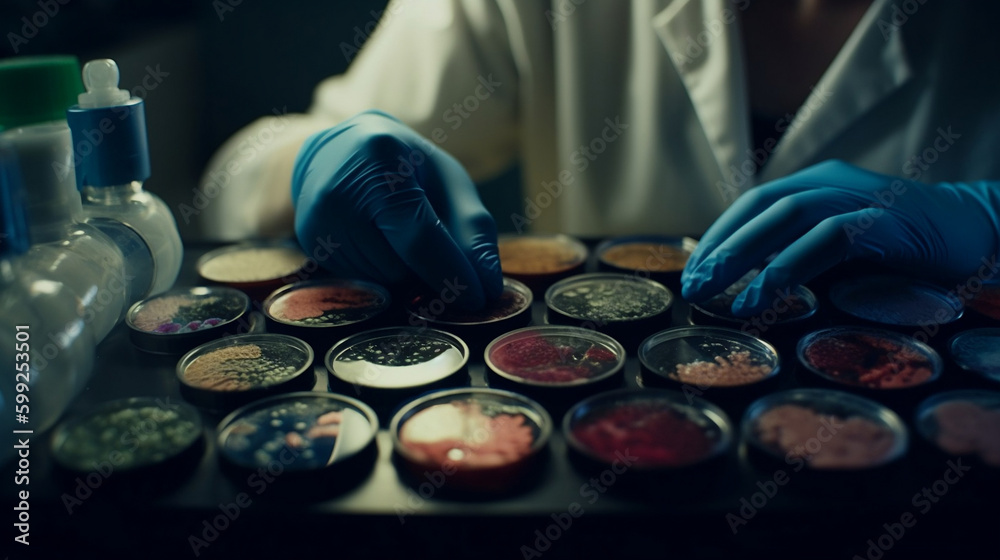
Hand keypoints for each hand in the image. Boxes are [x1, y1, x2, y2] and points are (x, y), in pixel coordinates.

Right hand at [292, 110, 501, 308]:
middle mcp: (340, 191)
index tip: (477, 298)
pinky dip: (380, 270)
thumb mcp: (448, 181)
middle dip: (427, 270)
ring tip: (397, 232)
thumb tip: (489, 285)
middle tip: (430, 240)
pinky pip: (361, 282)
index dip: (451, 273)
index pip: (420, 236)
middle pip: (400, 267)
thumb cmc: (405, 164)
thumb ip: (473, 230)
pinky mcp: (311, 240)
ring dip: (403, 271)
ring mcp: (318, 218)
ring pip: (382, 281)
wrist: (338, 149)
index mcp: (382, 162)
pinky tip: (376, 238)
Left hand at [681, 160, 999, 315]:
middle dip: (720, 246)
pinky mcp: (885, 223)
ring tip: (714, 291)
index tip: (692, 268)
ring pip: (788, 215)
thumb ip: (805, 252)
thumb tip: (750, 282)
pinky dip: (789, 267)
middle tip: (691, 284)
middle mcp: (833, 183)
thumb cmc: (909, 246)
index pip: (754, 203)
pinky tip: (762, 296)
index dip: (719, 233)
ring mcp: (860, 198)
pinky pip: (828, 238)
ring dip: (743, 254)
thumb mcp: (847, 244)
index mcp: (818, 184)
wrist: (982, 230)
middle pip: (761, 206)